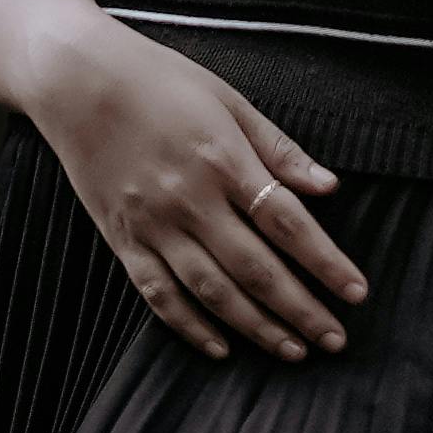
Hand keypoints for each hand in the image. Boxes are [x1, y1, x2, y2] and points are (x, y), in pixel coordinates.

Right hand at [13, 10, 368, 358]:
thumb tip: (328, 187)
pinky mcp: (122, 240)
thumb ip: (279, 149)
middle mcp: (190, 199)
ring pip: (211, 291)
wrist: (76, 82)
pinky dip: (190, 327)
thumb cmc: (160, 81)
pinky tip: (220, 347)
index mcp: (223, 159)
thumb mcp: (228, 100)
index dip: (325, 262)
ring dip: (256, 327)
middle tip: (334, 339)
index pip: (287, 222)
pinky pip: (158, 295)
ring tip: (292, 351)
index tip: (356, 291)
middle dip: (300, 309)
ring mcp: (153, 224)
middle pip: (255, 268)